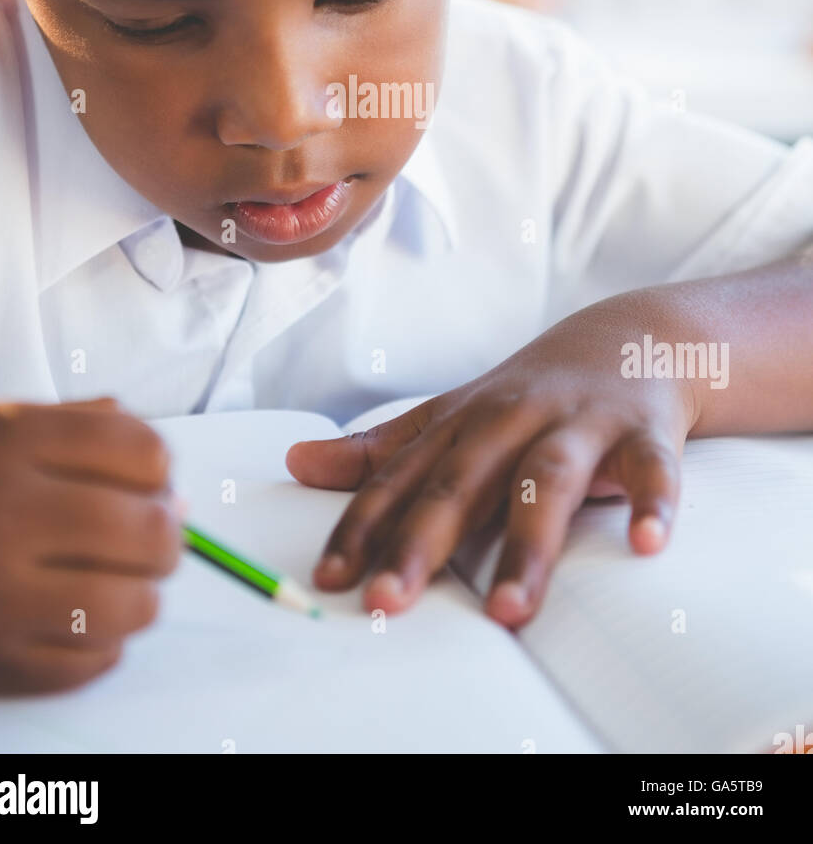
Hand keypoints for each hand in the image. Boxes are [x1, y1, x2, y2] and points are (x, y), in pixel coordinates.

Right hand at [0, 396, 183, 695]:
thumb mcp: (0, 427)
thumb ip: (86, 430)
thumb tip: (173, 491)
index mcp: (13, 446)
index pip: (142, 453)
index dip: (159, 467)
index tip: (147, 477)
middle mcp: (4, 518)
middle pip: (148, 532)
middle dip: (165, 534)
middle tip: (150, 536)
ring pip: (131, 606)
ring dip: (142, 593)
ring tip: (119, 579)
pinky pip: (92, 662)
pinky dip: (101, 641)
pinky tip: (75, 616)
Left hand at [286, 309, 699, 627]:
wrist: (628, 338)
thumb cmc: (527, 394)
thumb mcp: (451, 416)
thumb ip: (380, 450)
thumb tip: (296, 462)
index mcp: (462, 422)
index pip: (402, 478)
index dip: (363, 527)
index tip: (331, 578)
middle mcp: (512, 419)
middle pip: (462, 481)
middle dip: (422, 542)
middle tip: (389, 601)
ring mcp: (579, 423)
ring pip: (547, 481)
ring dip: (527, 544)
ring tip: (507, 610)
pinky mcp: (643, 432)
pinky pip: (650, 469)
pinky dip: (652, 502)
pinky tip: (647, 543)